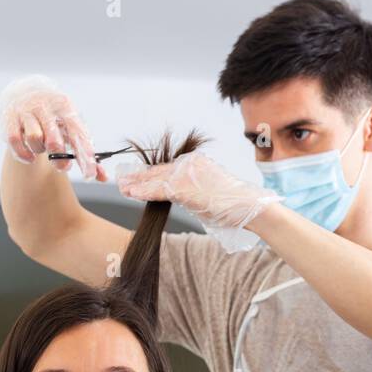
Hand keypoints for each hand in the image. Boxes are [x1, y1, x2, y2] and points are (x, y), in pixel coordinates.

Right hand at [0, 74, 101, 180]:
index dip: (84, 155)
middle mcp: (45, 106)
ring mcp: (26, 111)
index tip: (90, 174)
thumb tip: (103, 177)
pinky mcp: (10, 119)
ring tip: (43, 150)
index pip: (78, 132)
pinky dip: (23, 153)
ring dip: (40, 150)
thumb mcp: (71, 128)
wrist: (25, 93)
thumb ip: (85, 153)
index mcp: (65, 106)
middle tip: (64, 168)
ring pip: (34, 138)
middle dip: (60, 157)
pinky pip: (15, 140)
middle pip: (54, 137)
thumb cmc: (54, 117)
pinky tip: (30, 157)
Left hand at [116, 151, 279, 229]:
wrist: (248, 208)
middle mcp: (190, 164)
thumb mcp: (211, 194)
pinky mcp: (185, 188)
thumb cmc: (234, 206)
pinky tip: (132, 193)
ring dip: (137, 184)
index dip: (150, 174)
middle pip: (159, 170)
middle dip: (139, 177)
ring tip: (123, 187)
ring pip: (156, 179)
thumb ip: (193, 191)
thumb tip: (180, 197)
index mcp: (197, 163)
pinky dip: (144, 192)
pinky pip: (159, 190)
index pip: (168, 168)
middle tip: (123, 180)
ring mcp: (187, 175)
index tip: (137, 178)